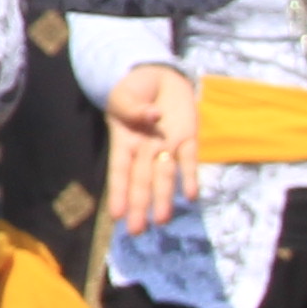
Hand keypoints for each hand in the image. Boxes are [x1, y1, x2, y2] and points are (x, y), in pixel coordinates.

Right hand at [104, 62, 200, 232]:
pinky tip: (190, 196)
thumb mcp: (124, 94)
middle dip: (140, 205)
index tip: (116, 215)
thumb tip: (151, 116)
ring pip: (165, 176)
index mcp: (124, 141)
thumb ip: (133, 107)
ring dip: (164, 198)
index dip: (118, 192)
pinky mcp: (188, 139)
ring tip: (162, 221)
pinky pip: (189, 161)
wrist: (159, 76)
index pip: (120, 170)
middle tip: (136, 231)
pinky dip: (190, 177)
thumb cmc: (134, 89)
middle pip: (142, 181)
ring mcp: (167, 147)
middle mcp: (145, 150)